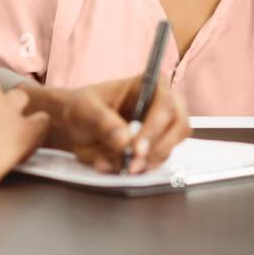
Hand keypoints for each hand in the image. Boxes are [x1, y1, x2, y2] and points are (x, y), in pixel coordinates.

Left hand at [26, 77, 189, 173]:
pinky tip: (112, 165)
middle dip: (156, 150)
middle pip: (179, 128)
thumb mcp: (86, 110)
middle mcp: (162, 104)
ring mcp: (162, 128)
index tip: (136, 150)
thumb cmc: (82, 108)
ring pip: (169, 149)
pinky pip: (155, 163)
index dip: (155, 128)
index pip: (165, 105)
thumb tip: (125, 141)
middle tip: (130, 165)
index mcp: (149, 85)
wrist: (74, 126)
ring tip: (111, 163)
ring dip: (143, 163)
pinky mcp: (155, 148)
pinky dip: (135, 170)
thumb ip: (104, 122)